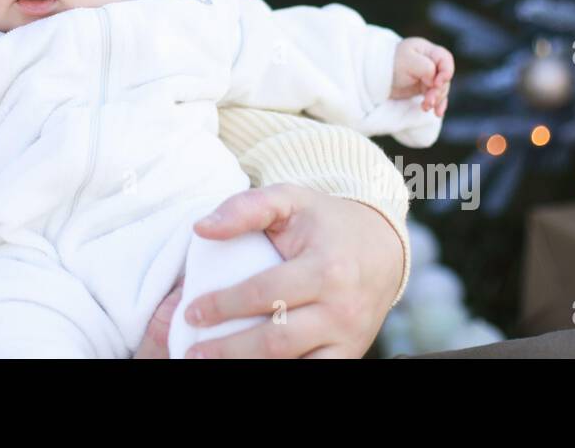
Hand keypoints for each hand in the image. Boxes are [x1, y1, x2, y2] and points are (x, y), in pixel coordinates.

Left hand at [133, 185, 404, 357]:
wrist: (382, 245)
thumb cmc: (324, 221)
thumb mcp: (289, 200)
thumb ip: (245, 207)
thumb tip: (201, 228)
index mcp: (326, 268)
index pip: (266, 293)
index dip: (224, 305)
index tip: (192, 311)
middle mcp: (341, 308)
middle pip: (278, 340)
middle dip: (229, 350)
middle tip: (192, 352)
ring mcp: (349, 337)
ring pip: (295, 365)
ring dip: (251, 368)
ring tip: (214, 366)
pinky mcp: (351, 354)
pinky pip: (316, 373)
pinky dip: (282, 371)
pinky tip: (251, 368)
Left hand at [390, 36, 453, 116]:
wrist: (373, 77)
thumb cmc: (388, 63)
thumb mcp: (407, 61)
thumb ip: (426, 67)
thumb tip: (435, 80)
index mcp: (426, 50)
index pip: (445, 59)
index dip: (446, 72)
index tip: (437, 83)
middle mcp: (430, 62)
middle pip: (444, 77)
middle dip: (438, 90)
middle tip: (429, 100)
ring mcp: (427, 76)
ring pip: (440, 88)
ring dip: (436, 99)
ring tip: (426, 107)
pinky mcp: (423, 88)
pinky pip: (436, 96)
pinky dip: (437, 104)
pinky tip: (436, 113)